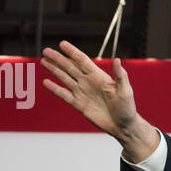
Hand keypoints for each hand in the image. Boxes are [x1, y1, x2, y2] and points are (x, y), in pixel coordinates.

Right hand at [41, 41, 156, 159]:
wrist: (123, 126)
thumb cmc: (127, 108)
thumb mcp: (125, 91)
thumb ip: (121, 76)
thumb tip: (118, 60)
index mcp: (99, 76)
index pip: (82, 61)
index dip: (72, 52)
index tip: (62, 44)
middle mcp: (89, 82)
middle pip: (70, 67)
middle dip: (58, 59)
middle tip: (46, 50)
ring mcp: (83, 92)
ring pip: (65, 78)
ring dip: (54, 69)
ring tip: (43, 60)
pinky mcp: (79, 104)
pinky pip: (64, 94)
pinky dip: (54, 88)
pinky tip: (45, 82)